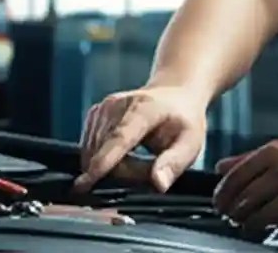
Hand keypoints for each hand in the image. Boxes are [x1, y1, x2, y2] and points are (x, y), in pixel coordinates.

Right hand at [75, 84, 207, 193]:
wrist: (175, 95)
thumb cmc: (184, 121)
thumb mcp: (191, 143)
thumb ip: (174, 163)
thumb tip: (158, 184)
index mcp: (144, 109)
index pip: (119, 138)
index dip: (104, 162)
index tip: (87, 182)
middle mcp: (118, 105)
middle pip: (106, 153)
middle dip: (124, 172)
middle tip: (150, 169)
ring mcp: (103, 109)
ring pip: (95, 154)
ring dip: (115, 168)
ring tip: (141, 159)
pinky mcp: (94, 115)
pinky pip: (92, 150)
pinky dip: (106, 159)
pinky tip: (126, 154)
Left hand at [213, 140, 277, 229]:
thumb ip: (250, 158)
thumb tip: (220, 167)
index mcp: (272, 150)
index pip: (236, 173)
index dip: (222, 191)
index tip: (218, 200)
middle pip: (241, 193)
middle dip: (229, 208)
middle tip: (226, 213)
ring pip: (251, 209)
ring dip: (241, 218)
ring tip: (241, 220)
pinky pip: (268, 219)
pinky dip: (258, 224)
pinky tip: (257, 224)